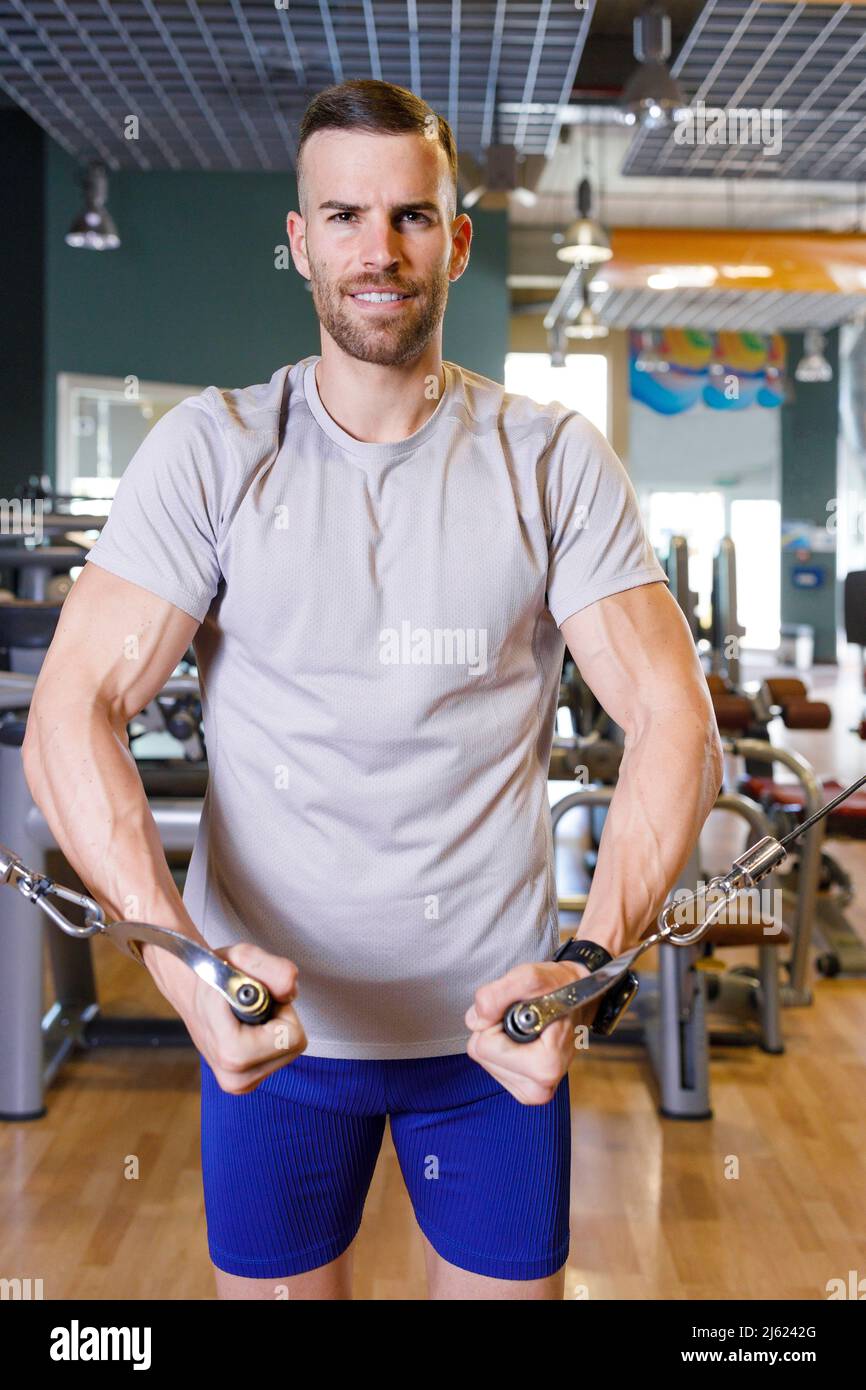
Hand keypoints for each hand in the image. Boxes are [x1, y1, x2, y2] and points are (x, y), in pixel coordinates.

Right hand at [143, 939, 306, 1093]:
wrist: (188, 989)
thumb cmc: (213, 973)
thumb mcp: (244, 957)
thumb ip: (275, 970)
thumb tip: (290, 993)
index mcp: (234, 1055)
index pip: (293, 1036)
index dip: (280, 1009)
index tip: (256, 998)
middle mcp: (235, 1079)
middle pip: (293, 1046)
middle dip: (278, 1020)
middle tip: (250, 1005)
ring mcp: (238, 1084)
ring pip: (286, 1052)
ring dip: (273, 1028)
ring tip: (245, 1015)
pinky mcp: (243, 1084)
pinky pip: (276, 1057)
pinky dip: (267, 1038)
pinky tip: (245, 1027)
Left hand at [464, 959, 596, 1104]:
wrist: (581, 997)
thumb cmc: (559, 989)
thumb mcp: (528, 978)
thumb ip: (495, 994)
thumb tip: (476, 1021)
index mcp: (545, 1067)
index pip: (483, 1045)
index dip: (497, 1020)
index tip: (522, 1012)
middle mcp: (540, 1088)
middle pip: (481, 1054)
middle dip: (496, 1029)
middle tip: (524, 1017)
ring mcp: (532, 1091)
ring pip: (484, 1058)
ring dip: (500, 1036)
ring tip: (527, 1025)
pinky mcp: (524, 1089)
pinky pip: (491, 1063)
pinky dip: (501, 1045)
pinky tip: (523, 1037)